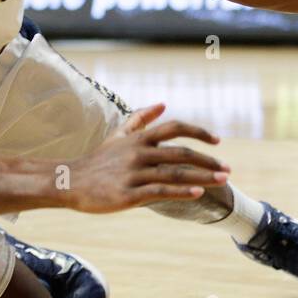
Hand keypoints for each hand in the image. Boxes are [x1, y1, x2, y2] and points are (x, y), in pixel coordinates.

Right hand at [67, 104, 228, 212]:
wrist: (69, 182)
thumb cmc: (97, 160)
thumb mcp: (119, 135)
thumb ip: (141, 118)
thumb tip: (163, 103)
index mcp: (139, 138)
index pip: (175, 128)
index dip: (199, 132)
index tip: (217, 141)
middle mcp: (139, 152)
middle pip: (182, 153)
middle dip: (208, 161)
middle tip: (228, 169)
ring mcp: (134, 173)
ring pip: (175, 173)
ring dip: (203, 176)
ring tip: (223, 181)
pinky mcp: (128, 194)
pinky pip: (160, 192)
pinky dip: (181, 191)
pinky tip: (199, 193)